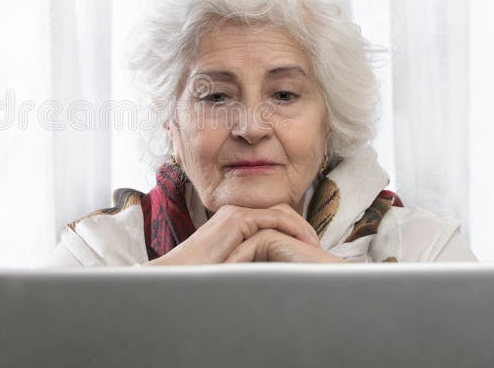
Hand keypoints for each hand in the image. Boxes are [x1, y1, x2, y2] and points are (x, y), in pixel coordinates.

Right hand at [145, 203, 326, 265]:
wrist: (176, 276)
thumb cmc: (198, 279)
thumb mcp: (230, 270)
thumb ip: (246, 266)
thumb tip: (266, 281)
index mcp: (231, 225)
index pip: (270, 220)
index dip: (291, 232)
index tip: (306, 252)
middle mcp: (234, 214)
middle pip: (278, 212)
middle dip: (300, 227)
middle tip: (317, 247)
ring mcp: (235, 213)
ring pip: (280, 212)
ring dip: (301, 228)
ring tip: (315, 246)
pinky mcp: (237, 219)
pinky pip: (275, 218)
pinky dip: (294, 229)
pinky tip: (305, 244)